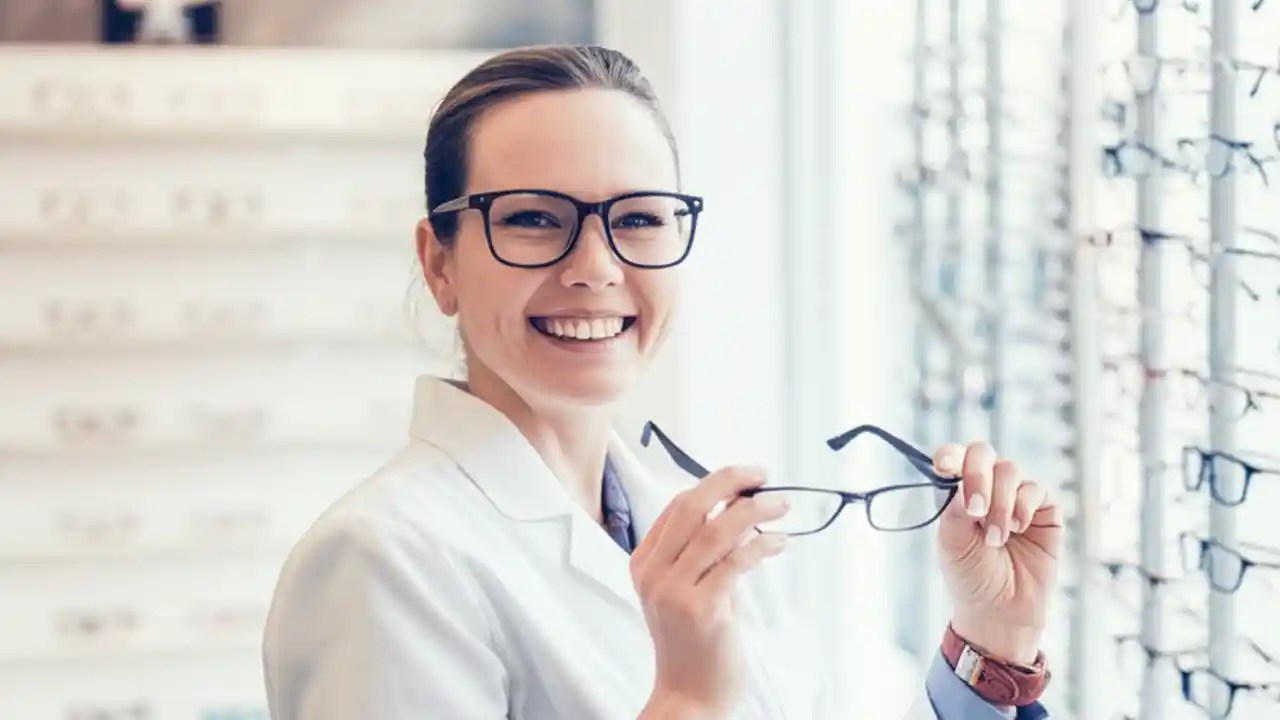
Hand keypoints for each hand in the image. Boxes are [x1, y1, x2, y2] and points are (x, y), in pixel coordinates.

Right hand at [630, 467, 790, 717]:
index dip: (714, 485)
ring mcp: (673, 591)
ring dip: (755, 510)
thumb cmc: (694, 642)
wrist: (689, 695)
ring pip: (716, 529)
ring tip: (781, 506)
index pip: (677, 507)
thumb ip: (704, 552)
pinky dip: (762, 544)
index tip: (745, 478)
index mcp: (643, 563)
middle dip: (729, 482)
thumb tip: (738, 508)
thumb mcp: (687, 589)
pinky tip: (780, 542)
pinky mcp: (701, 608)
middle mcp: (652, 573)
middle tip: (762, 474)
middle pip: (690, 507)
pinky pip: (736, 561)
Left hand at [932, 441, 1062, 664]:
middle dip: (977, 476)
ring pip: (1010, 470)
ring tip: (996, 539)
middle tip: (975, 510)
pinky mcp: (1044, 510)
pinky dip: (1023, 506)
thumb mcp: (952, 542)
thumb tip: (963, 479)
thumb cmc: (971, 576)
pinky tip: (1018, 529)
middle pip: (983, 453)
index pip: (953, 457)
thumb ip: (955, 508)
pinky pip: (1036, 489)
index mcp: (957, 491)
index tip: (944, 466)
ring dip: (1000, 504)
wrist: (1001, 609)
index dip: (950, 454)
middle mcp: (987, 487)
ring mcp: (1016, 495)